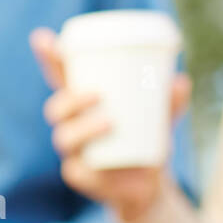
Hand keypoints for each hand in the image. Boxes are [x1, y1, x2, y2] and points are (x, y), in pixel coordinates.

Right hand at [29, 27, 190, 222]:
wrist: (148, 185)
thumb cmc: (149, 138)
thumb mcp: (164, 116)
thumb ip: (171, 100)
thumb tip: (179, 81)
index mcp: (84, 100)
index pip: (61, 75)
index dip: (49, 57)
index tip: (43, 37)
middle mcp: (72, 123)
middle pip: (56, 107)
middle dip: (70, 99)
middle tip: (97, 94)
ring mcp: (73, 151)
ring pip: (64, 137)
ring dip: (82, 127)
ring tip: (109, 122)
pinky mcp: (80, 176)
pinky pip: (75, 170)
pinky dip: (87, 166)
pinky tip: (97, 166)